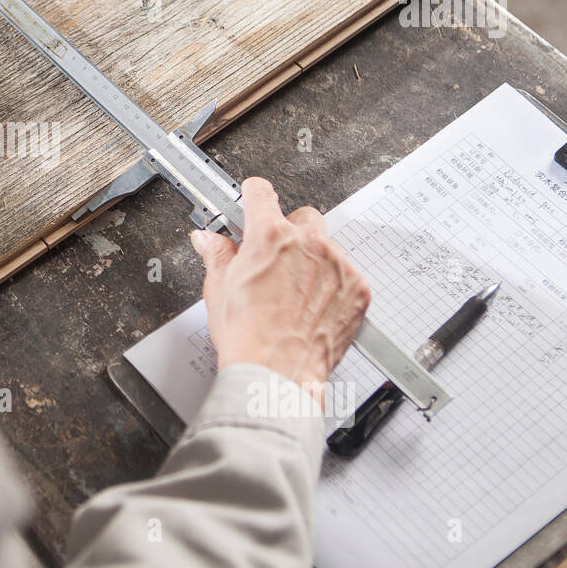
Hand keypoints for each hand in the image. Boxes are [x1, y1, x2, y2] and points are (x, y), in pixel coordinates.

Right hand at [190, 177, 370, 403]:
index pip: (261, 193)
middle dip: (288, 233)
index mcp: (269, 236)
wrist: (277, 374)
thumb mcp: (218, 290)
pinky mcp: (357, 289)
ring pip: (326, 245)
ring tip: (294, 292)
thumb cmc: (248, 338)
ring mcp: (337, 265)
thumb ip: (217, 255)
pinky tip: (312, 306)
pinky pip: (346, 273)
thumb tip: (209, 241)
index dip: (253, 197)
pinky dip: (333, 285)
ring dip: (312, 259)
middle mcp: (308, 243)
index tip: (253, 202)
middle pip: (301, 217)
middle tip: (274, 261)